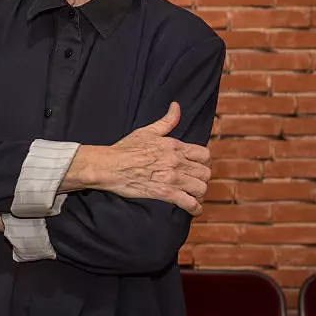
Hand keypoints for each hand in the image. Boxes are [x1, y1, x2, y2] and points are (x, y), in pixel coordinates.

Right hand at [63, 102, 210, 215]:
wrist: (110, 166)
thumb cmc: (126, 149)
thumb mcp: (148, 131)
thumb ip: (166, 121)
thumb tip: (176, 107)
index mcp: (174, 146)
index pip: (204, 154)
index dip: (204, 162)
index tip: (199, 167)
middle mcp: (176, 161)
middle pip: (205, 172)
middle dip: (202, 178)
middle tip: (196, 182)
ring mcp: (172, 178)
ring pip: (201, 188)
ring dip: (200, 194)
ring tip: (194, 196)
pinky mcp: (165, 193)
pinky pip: (189, 203)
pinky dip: (194, 208)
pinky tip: (193, 209)